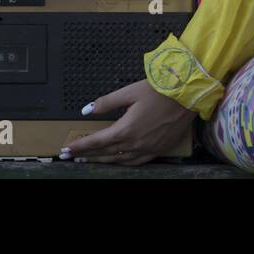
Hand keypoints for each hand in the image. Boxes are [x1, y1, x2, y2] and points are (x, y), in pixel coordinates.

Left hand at [62, 79, 197, 165]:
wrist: (187, 95)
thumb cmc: (159, 90)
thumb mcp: (129, 92)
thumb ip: (106, 102)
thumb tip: (86, 110)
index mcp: (126, 129)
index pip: (97, 141)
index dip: (80, 146)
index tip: (65, 150)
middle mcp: (135, 143)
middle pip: (105, 153)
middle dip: (86, 155)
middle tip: (71, 156)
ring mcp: (147, 149)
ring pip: (119, 161)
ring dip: (102, 160)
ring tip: (88, 160)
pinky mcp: (158, 151)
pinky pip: (135, 163)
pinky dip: (122, 163)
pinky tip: (116, 162)